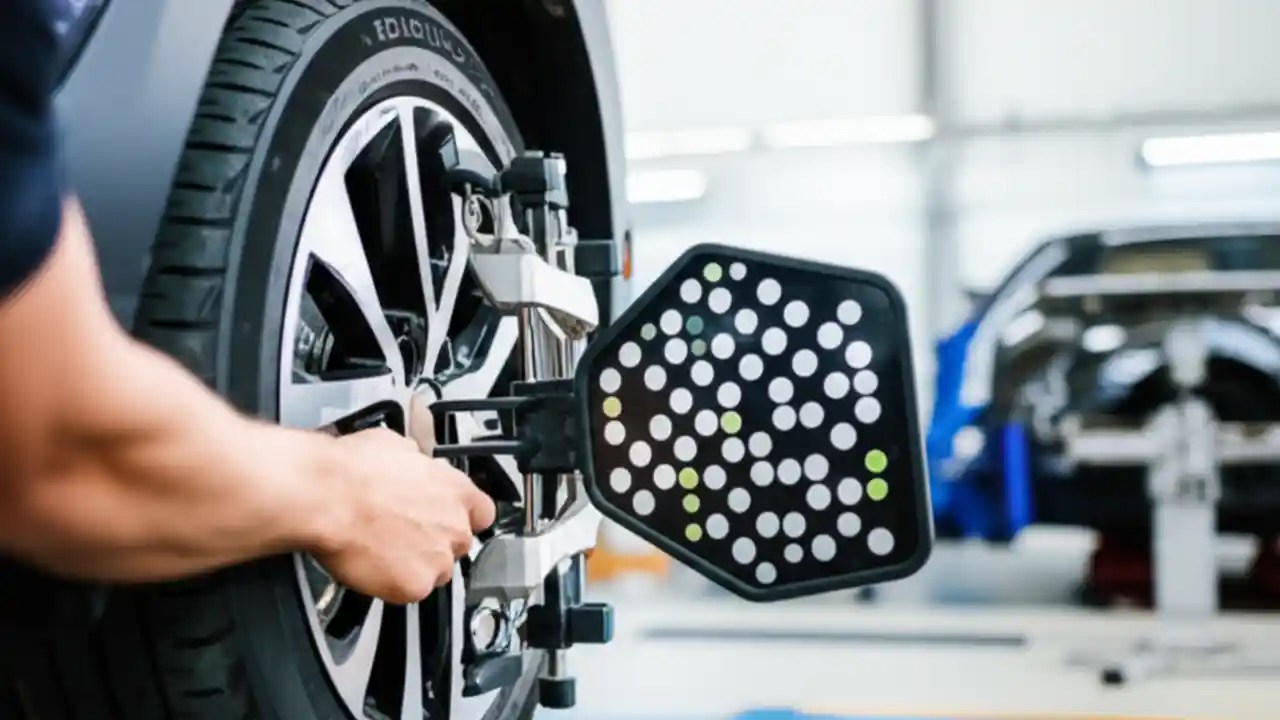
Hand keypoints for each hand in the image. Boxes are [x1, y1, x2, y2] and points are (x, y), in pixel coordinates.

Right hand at [312, 427, 494, 604]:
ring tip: (384, 550)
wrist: (327, 498)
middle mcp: (455, 526)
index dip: (464, 517)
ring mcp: (438, 559)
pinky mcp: (415, 586)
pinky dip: (394, 584)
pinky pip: (411, 591)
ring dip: (417, 565)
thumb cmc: (354, 470)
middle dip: (435, 541)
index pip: (483, 513)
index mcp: (456, 490)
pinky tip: (374, 566)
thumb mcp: (397, 446)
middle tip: (403, 534)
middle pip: (458, 544)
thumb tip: (414, 462)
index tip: (449, 519)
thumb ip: (418, 463)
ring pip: (437, 571)